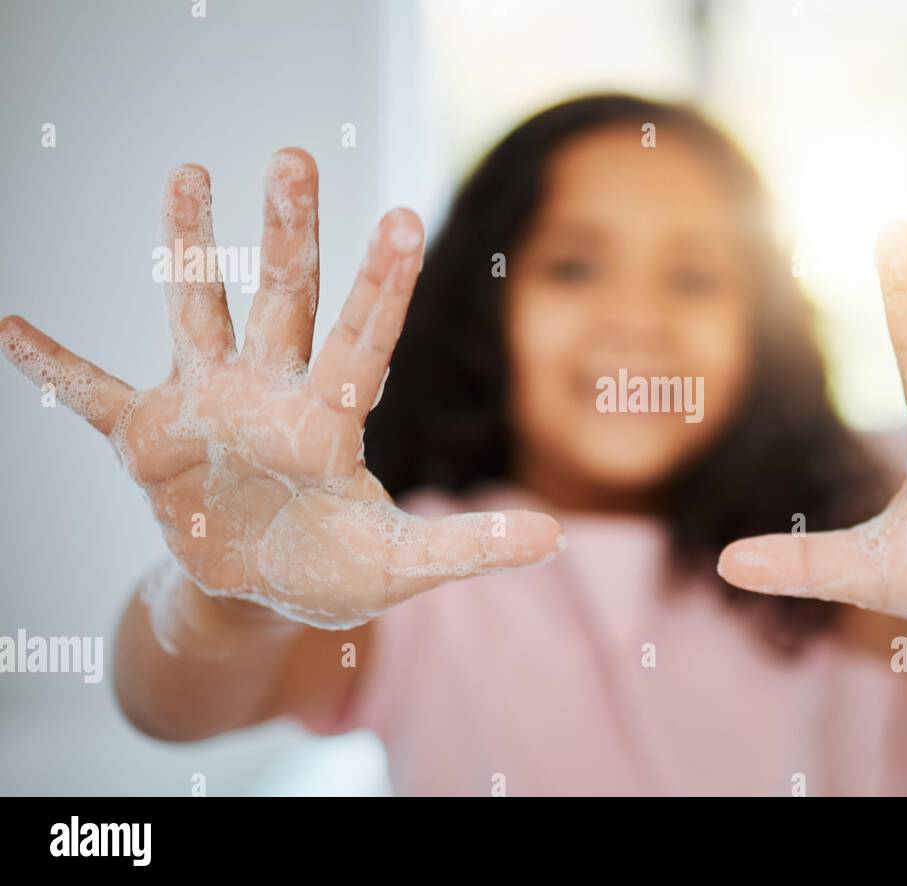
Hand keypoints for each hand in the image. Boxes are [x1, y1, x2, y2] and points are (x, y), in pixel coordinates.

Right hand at [1, 148, 561, 628]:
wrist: (260, 588)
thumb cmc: (334, 567)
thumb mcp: (402, 565)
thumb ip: (470, 547)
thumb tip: (558, 538)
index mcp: (331, 421)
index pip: (363, 342)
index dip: (383, 285)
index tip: (405, 217)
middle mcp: (271, 393)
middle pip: (284, 300)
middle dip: (288, 233)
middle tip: (293, 157)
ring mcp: (208, 406)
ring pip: (199, 312)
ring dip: (187, 248)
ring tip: (186, 171)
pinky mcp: (149, 436)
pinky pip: (94, 395)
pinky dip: (55, 368)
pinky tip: (11, 329)